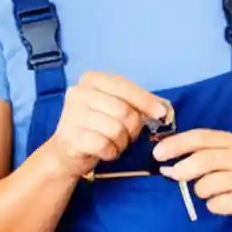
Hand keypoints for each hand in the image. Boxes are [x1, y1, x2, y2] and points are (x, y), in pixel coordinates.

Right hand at [45, 71, 169, 180]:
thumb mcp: (117, 107)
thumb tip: (164, 107)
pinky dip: (111, 152)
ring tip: (116, 143)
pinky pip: (104, 145)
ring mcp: (71, 115)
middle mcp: (78, 92)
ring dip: (122, 142)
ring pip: (115, 129)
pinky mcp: (69, 137)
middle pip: (123, 110)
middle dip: (133, 128)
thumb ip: (138, 103)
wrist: (67, 152)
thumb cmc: (97, 126)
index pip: (124, 86)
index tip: (161, 114)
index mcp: (91, 79)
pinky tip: (106, 151)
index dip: (145, 100)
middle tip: (129, 136)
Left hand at [153, 129, 231, 230]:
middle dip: (183, 168)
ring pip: (210, 183)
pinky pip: (219, 204)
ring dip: (200, 190)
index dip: (176, 144)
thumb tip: (163, 164)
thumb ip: (194, 156)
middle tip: (172, 175)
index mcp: (230, 141)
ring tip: (206, 193)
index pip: (200, 137)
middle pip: (205, 159)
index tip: (157, 154)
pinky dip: (212, 206)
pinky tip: (219, 205)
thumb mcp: (219, 159)